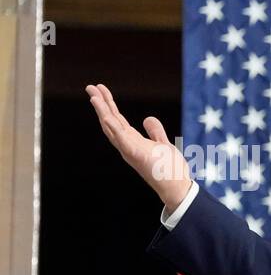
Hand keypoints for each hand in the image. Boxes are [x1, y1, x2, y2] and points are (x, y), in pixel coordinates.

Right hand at [85, 83, 192, 211]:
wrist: (177, 187)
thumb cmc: (169, 169)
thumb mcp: (163, 145)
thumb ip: (155, 132)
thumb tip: (148, 118)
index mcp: (133, 141)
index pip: (117, 119)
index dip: (108, 105)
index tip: (100, 90)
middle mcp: (127, 145)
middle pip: (110, 120)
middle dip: (100, 104)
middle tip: (90, 87)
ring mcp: (130, 151)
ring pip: (112, 127)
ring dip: (103, 112)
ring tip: (94, 96)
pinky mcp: (137, 156)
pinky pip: (123, 141)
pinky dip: (115, 129)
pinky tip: (107, 118)